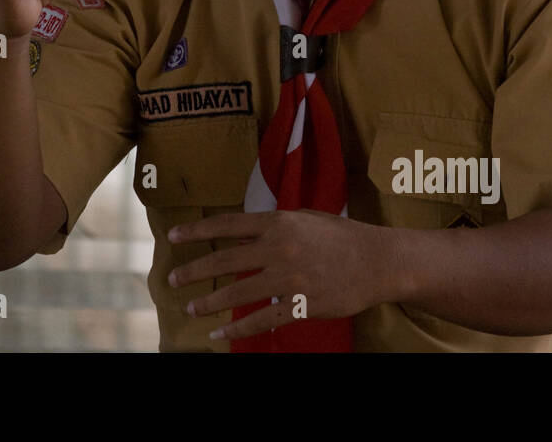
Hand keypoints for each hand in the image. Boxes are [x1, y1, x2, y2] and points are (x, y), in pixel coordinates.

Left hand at [166, 210, 404, 341]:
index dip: (197, 230)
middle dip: (194, 271)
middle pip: (224, 259)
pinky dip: (237, 327)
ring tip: (190, 308)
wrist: (378, 261)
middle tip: (172, 279)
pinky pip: (261, 319)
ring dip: (208, 302)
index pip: (227, 225)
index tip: (174, 236)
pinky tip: (219, 331)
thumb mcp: (304, 218)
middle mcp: (279, 248)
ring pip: (237, 292)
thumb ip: (273, 225)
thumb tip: (243, 233)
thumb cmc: (341, 236)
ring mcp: (290, 277)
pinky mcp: (301, 304)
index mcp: (278, 222)